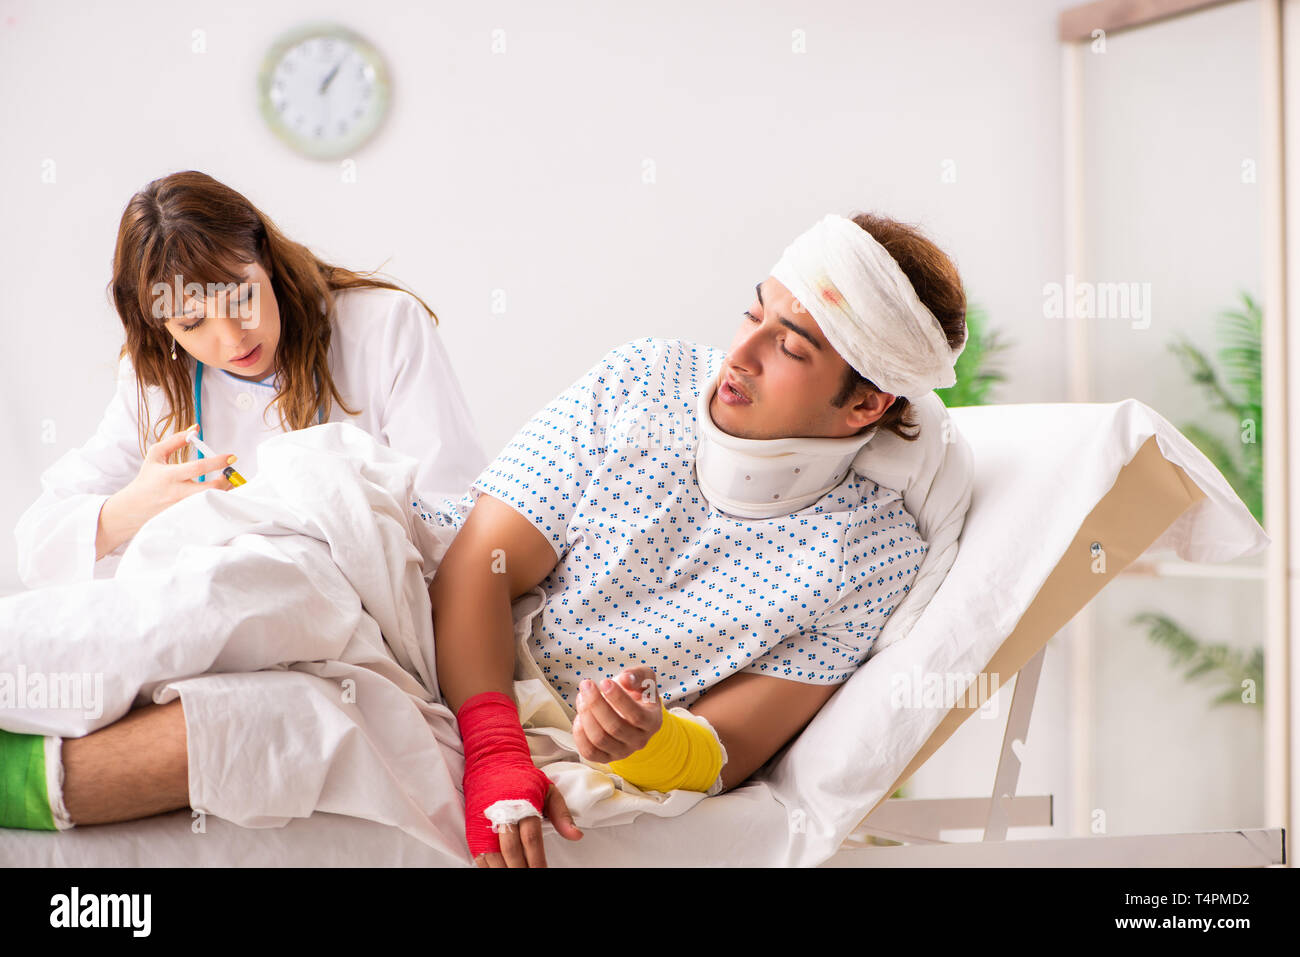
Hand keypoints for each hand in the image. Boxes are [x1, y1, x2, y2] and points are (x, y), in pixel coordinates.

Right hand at [96, 424, 234, 557]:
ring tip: (227, 482)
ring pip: (212, 501)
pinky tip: (219, 495)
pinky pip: (207, 509)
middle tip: (232, 473)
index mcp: (170, 475)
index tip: (232, 457)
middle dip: (226, 480)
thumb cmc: (147, 479)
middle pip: (210, 489)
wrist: (134, 508)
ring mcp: (184, 507)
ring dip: (224, 491)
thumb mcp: (156, 455)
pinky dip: (217, 502)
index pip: (198, 468)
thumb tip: (195, 429)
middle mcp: (178, 493)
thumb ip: (176, 440)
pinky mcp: (187, 516)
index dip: (217, 462)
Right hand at [473, 783, 582, 867]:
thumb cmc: (522, 779)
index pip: (530, 838)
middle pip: (511, 850)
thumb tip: (576, 836)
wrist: (491, 764)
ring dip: (505, 870)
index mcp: (522, 804)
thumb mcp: (548, 790)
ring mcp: (485, 823)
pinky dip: (490, 868)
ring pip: (494, 856)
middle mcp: (502, 814)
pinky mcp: (473, 829)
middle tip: (531, 877)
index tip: (543, 872)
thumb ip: (562, 815)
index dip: (537, 860)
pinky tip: (502, 870)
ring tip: (516, 875)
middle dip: (521, 869)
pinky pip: (480, 855)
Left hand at [572, 665, 662, 763]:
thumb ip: (638, 675)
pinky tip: (580, 716)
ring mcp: (623, 752)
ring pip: (600, 739)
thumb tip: (624, 679)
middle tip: (586, 684)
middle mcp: (639, 741)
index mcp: (652, 722)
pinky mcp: (606, 758)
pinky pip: (589, 752)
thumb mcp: (645, 679)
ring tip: (581, 696)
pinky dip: (580, 734)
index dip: (618, 698)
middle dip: (596, 704)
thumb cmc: (638, 695)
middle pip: (614, 727)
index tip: (604, 681)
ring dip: (586, 715)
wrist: (634, 716)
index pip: (636, 715)